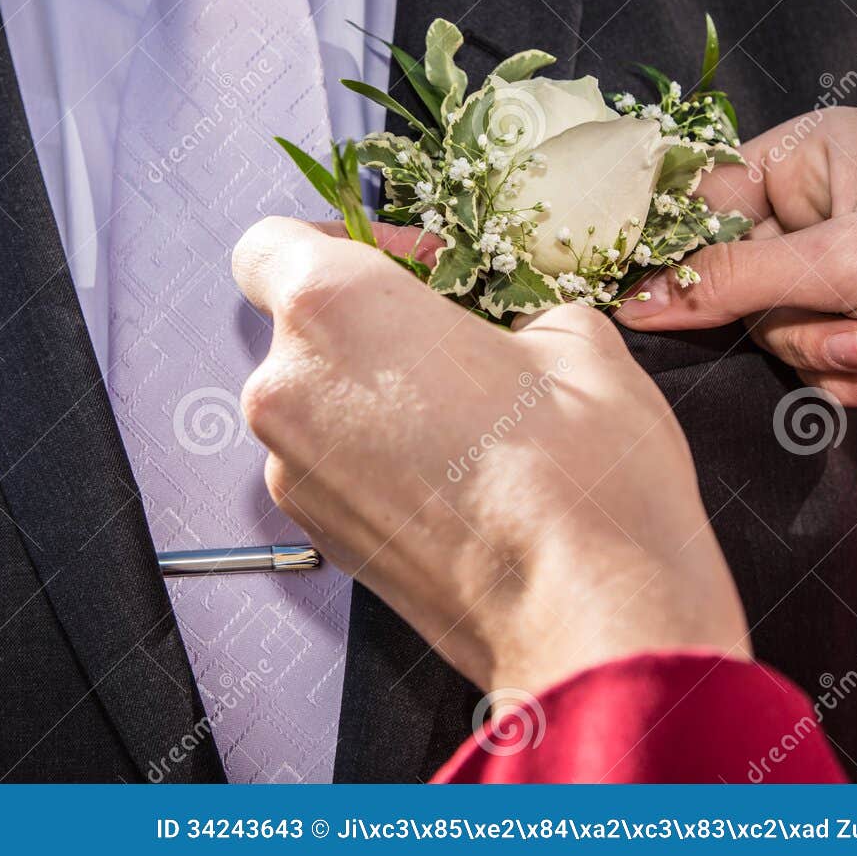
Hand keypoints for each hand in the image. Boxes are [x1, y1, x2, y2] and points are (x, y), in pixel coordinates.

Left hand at [232, 217, 749, 698]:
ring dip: (371, 398)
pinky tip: (454, 476)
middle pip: (296, 330)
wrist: (590, 613)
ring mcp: (292, 472)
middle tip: (448, 339)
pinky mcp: (317, 536)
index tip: (395, 261)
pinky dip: (373, 460)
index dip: (331, 242)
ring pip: (313, 404)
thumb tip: (509, 331)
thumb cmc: (581, 470)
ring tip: (466, 420)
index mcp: (332, 307)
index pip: (266, 246)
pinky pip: (329, 468)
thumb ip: (508, 310)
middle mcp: (287, 387)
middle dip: (366, 327)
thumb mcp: (573, 338)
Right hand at [616, 108, 856, 478]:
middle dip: (790, 319)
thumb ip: (728, 283)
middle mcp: (825, 206)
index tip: (646, 302)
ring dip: (826, 354)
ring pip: (774, 329)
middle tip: (851, 328)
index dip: (681, 255)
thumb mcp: (846, 261)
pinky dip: (849, 379)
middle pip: (734, 277)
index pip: (703, 201)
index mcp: (814, 153)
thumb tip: (632, 300)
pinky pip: (814, 363)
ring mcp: (850, 270)